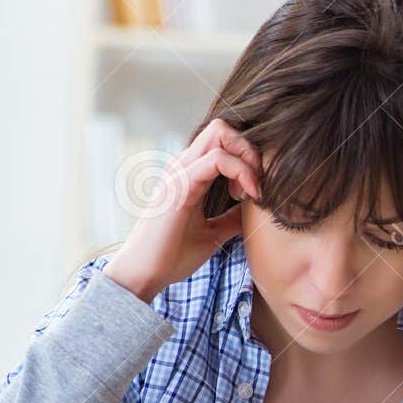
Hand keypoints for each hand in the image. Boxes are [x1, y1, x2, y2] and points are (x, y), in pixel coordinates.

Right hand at [104, 118, 261, 301]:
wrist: (145, 274)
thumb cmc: (173, 254)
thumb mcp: (214, 233)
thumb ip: (233, 217)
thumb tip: (256, 209)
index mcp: (190, 173)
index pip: (223, 141)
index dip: (248, 159)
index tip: (255, 192)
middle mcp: (183, 165)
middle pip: (223, 128)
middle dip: (251, 151)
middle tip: (257, 185)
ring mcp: (179, 172)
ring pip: (221, 134)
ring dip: (248, 159)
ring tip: (252, 192)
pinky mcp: (180, 185)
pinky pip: (217, 160)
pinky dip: (241, 172)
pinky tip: (246, 196)